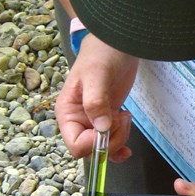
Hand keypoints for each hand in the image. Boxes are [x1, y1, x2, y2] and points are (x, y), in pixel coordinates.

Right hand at [55, 35, 136, 161]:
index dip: (93, 144)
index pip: (75, 145)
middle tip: (120, 119)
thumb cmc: (101, 54)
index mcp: (67, 112)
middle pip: (92, 151)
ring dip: (119, 139)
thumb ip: (96, 101)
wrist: (117, 44)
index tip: (107, 127)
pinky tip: (127, 136)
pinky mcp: (108, 120)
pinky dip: (121, 145)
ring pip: (104, 149)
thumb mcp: (97, 74)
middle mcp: (78, 121)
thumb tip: (101, 128)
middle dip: (110, 141)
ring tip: (124, 116)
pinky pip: (112, 143)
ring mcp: (94, 122)